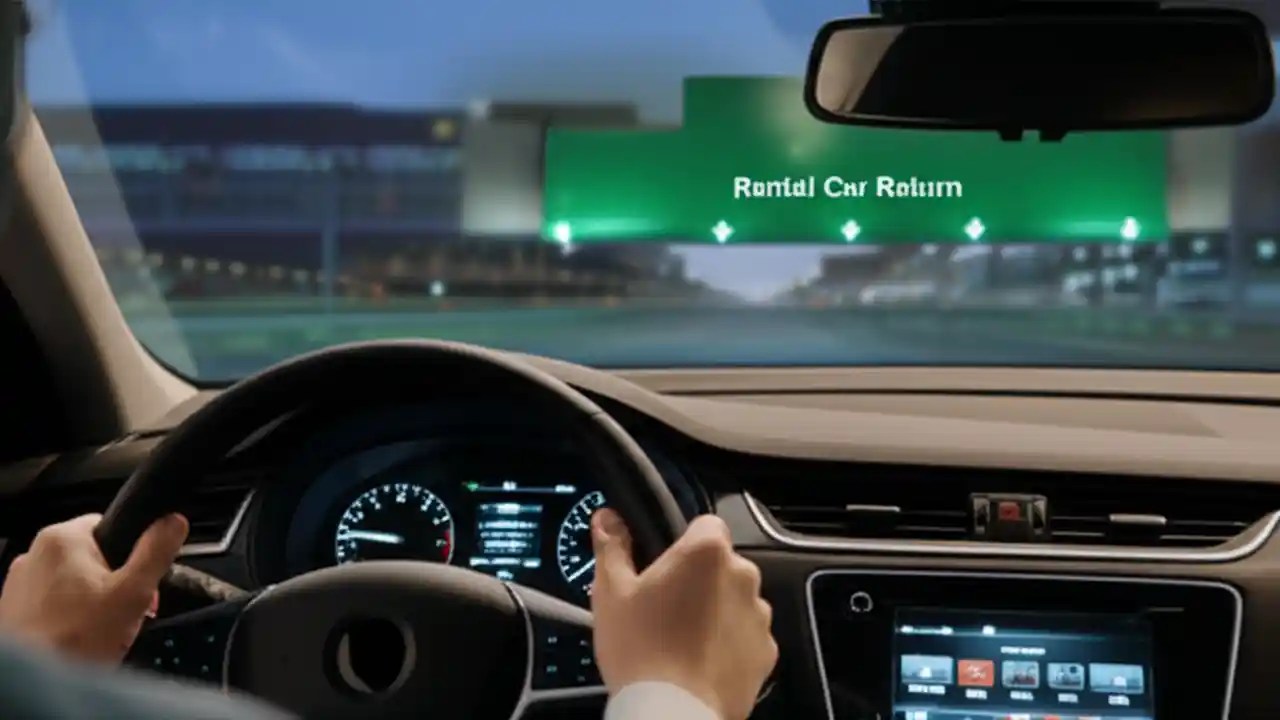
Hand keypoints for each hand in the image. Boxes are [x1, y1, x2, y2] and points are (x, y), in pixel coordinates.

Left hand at [0, 513, 187, 664]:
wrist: (34, 684)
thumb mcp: (133, 593)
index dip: (133, 554)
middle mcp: (34, 554)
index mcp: (63, 539)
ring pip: (72, 581)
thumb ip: (156, 552)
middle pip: (92, 557)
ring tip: (101, 630)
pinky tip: (78, 637)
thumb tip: (174, 521)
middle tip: (125, 613)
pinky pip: (51, 602)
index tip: (139, 583)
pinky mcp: (12, 608)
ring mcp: (19, 583)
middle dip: (114, 583)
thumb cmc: (77, 639)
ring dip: (91, 601)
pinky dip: (68, 616)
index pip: (109, 526)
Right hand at [591, 510, 776, 719]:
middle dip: (698, 579)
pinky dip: (729, 642)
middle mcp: (742, 577)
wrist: (673, 713)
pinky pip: (747, 635)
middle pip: (720, 564)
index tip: (665, 565)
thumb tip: (607, 518)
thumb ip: (612, 548)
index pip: (705, 524)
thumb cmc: (641, 651)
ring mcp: (759, 616)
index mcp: (706, 552)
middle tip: (665, 607)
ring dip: (716, 610)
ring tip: (681, 638)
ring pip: (735, 600)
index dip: (683, 543)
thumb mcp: (612, 593)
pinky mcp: (766, 651)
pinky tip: (700, 660)